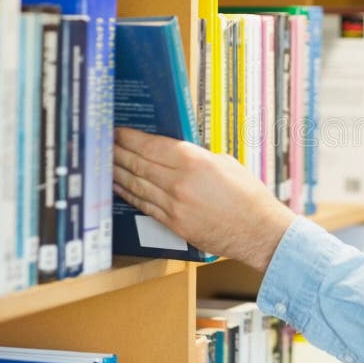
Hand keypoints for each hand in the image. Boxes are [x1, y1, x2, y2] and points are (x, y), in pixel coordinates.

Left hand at [112, 127, 295, 271]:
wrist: (259, 231)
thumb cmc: (249, 197)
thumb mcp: (226, 164)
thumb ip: (199, 158)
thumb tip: (179, 154)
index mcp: (195, 162)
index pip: (151, 145)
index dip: (130, 138)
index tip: (118, 131)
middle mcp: (180, 183)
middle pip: (138, 164)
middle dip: (118, 152)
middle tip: (104, 144)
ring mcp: (174, 205)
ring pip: (137, 185)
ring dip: (118, 173)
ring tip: (106, 163)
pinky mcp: (174, 224)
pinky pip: (145, 205)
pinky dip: (130, 194)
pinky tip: (121, 186)